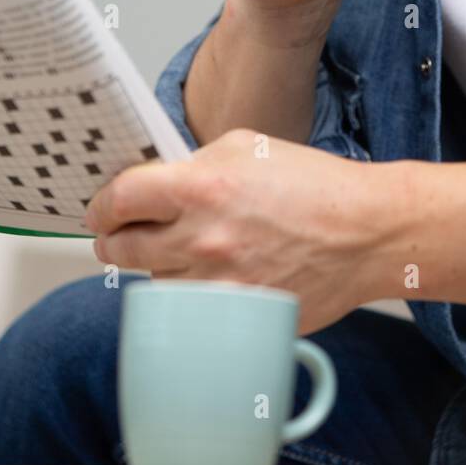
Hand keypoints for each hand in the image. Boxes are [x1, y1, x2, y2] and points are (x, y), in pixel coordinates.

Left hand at [83, 128, 378, 334]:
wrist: (366, 233)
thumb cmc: (314, 185)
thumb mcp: (245, 146)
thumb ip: (193, 163)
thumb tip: (155, 181)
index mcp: (201, 188)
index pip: (120, 199)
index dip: (100, 206)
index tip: (99, 210)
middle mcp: (202, 240)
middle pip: (122, 248)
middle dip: (112, 239)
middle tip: (116, 235)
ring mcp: (218, 285)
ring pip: (153, 283)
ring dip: (155, 267)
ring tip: (179, 251)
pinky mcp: (236, 318)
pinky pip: (189, 312)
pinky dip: (188, 296)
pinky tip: (207, 278)